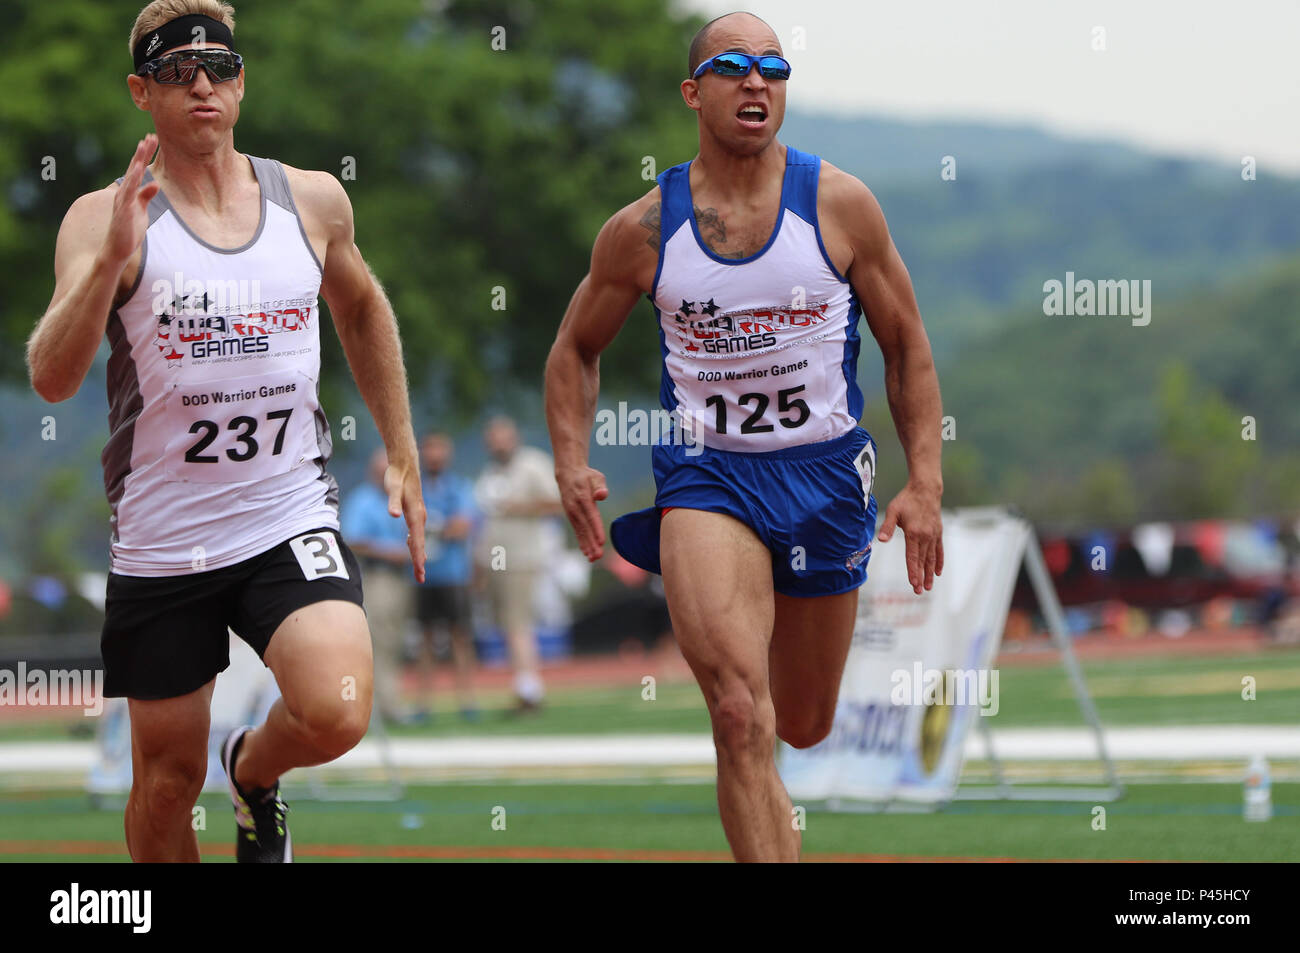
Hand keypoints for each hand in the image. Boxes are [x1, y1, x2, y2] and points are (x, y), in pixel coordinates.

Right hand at [102, 135, 159, 267]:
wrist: (117, 248)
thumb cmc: (129, 229)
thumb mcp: (142, 210)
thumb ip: (146, 196)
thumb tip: (155, 184)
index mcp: (130, 192)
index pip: (138, 169)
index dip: (144, 154)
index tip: (152, 140)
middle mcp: (125, 192)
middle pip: (135, 168)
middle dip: (142, 152)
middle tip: (151, 136)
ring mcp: (123, 200)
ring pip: (131, 177)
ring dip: (137, 161)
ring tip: (143, 146)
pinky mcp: (124, 210)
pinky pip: (129, 193)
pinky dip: (133, 182)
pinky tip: (139, 171)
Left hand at [384, 459, 426, 582]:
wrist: (405, 463)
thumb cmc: (397, 475)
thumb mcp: (392, 487)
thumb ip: (392, 501)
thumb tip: (394, 515)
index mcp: (415, 514)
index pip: (418, 540)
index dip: (418, 557)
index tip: (420, 571)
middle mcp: (420, 516)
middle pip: (420, 543)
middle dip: (420, 561)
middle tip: (420, 578)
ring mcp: (419, 514)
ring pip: (420, 538)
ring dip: (419, 554)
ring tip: (419, 570)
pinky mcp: (415, 511)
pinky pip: (417, 531)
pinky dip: (415, 542)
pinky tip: (411, 546)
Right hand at [557, 464, 608, 561]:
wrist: (568, 474)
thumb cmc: (586, 476)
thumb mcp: (596, 476)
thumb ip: (600, 486)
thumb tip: (602, 495)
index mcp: (582, 497)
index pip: (591, 516)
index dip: (596, 529)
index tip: (601, 541)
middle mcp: (575, 507)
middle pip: (585, 527)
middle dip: (591, 543)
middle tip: (598, 556)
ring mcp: (571, 513)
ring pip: (580, 532)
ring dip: (586, 546)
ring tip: (593, 558)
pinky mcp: (571, 517)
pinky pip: (577, 531)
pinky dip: (582, 542)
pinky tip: (586, 552)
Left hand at [876, 481, 942, 593]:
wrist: (925, 489)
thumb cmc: (906, 500)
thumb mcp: (893, 511)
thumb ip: (887, 526)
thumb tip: (881, 540)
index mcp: (913, 533)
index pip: (912, 556)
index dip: (912, 570)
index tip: (913, 583)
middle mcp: (925, 536)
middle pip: (922, 560)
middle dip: (920, 577)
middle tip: (919, 591)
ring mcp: (933, 535)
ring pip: (932, 558)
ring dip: (930, 573)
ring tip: (929, 587)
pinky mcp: (938, 533)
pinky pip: (939, 550)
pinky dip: (939, 562)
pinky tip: (938, 572)